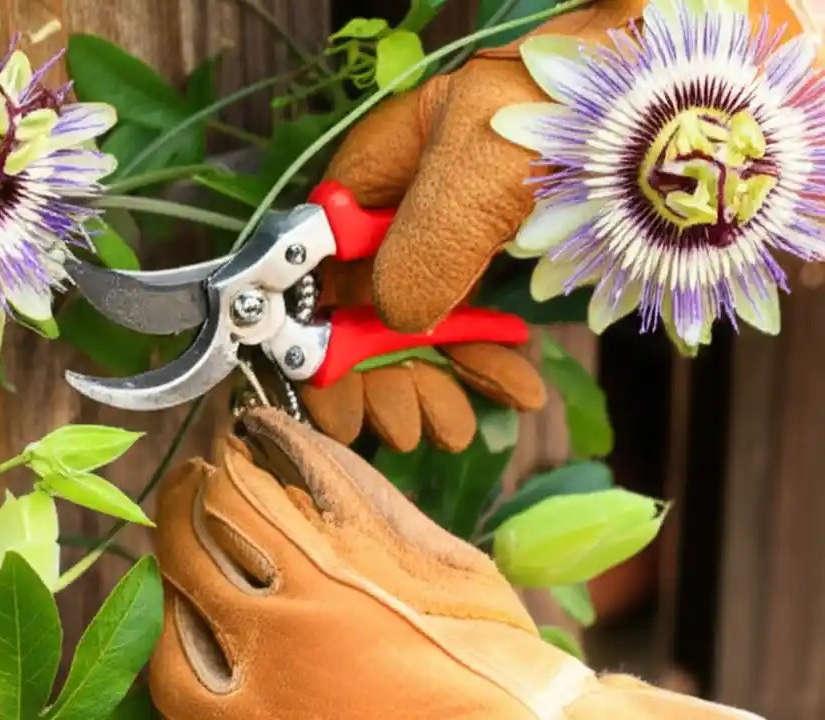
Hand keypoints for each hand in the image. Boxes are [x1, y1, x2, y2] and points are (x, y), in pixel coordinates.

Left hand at [149, 407, 760, 719]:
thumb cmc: (492, 667)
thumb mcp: (451, 571)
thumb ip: (375, 507)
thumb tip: (309, 451)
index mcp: (336, 573)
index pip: (249, 485)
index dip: (234, 449)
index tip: (238, 433)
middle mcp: (283, 626)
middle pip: (198, 533)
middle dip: (190, 490)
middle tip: (196, 476)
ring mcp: (256, 687)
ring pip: (176, 602)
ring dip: (176, 562)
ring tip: (192, 545)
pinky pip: (176, 675)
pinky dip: (179, 637)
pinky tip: (201, 620)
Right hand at [300, 0, 811, 449]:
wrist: (696, 109)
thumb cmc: (585, 111)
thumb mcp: (492, 162)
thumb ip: (428, 236)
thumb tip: (391, 315)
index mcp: (388, 162)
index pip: (320, 247)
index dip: (314, 316)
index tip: (326, 378)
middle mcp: (412, 204)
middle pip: (358, 299)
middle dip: (370, 369)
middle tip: (396, 424)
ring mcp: (461, 239)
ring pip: (416, 325)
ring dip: (426, 383)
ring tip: (450, 426)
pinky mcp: (509, 269)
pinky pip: (480, 327)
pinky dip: (490, 367)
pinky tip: (517, 392)